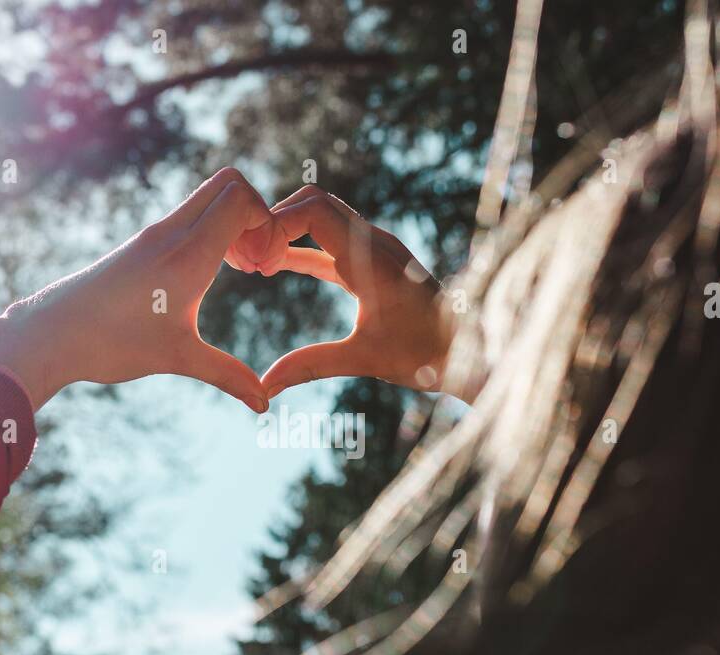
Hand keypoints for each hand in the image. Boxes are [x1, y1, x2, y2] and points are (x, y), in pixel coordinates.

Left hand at [0, 168, 285, 410]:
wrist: (50, 333)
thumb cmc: (111, 344)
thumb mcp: (177, 358)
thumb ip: (227, 375)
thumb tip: (263, 405)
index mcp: (187, 254)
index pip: (241, 200)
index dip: (268, 223)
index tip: (266, 266)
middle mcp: (171, 233)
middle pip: (229, 183)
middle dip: (257, 214)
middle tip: (257, 261)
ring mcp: (153, 234)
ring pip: (208, 198)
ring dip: (234, 224)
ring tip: (238, 269)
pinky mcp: (140, 244)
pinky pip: (189, 216)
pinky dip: (211, 232)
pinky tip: (207, 275)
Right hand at [259, 186, 454, 400]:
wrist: (472, 353)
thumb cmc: (426, 356)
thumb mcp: (365, 360)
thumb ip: (311, 366)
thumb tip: (265, 387)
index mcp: (371, 257)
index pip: (312, 211)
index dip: (275, 226)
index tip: (253, 261)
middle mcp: (375, 242)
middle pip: (313, 202)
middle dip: (275, 221)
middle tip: (246, 255)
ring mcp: (377, 248)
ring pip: (322, 217)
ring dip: (288, 232)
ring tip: (254, 260)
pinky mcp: (377, 262)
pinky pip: (332, 242)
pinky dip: (304, 248)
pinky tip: (276, 265)